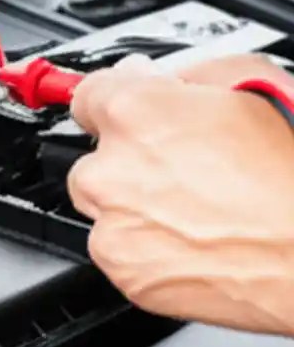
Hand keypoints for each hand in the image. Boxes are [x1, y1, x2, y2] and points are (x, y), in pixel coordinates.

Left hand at [67, 55, 293, 335]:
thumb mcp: (258, 85)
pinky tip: (198, 239)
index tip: (125, 105)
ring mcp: (113, 225)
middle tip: (187, 167)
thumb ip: (195, 74)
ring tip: (200, 207)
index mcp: (136, 113)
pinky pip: (121, 249)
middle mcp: (110, 170)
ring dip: (136, 203)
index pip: (87, 94)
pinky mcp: (125, 272)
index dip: (116, 98)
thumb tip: (167, 78)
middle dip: (130, 158)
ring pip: (105, 206)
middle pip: (95, 156)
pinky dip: (148, 245)